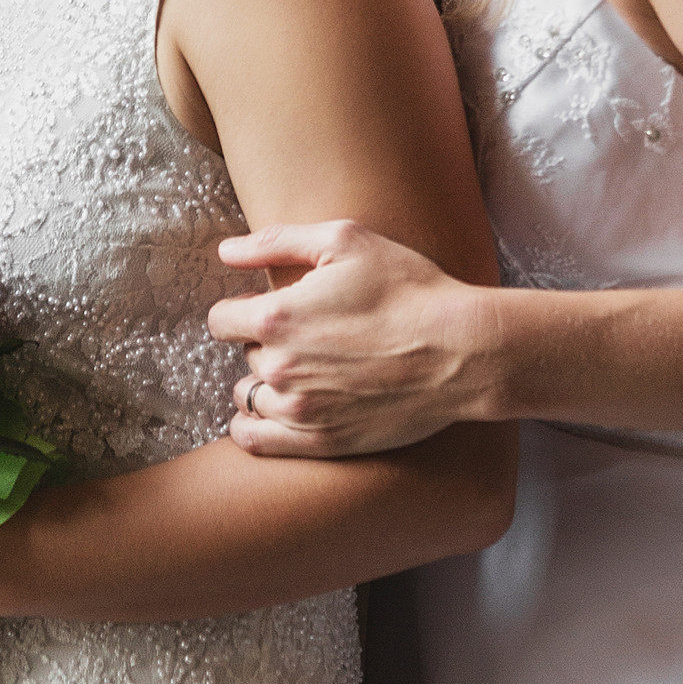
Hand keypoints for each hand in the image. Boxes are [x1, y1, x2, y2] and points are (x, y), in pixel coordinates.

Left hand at [207, 219, 495, 457]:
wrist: (461, 350)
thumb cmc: (408, 290)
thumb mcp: (346, 241)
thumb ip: (276, 241)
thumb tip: (226, 251)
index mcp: (276, 318)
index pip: (221, 319)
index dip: (243, 309)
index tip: (270, 307)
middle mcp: (280, 368)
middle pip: (244, 355)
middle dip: (266, 343)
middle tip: (308, 335)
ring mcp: (299, 410)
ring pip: (250, 396)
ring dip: (266, 382)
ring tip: (303, 371)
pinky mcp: (321, 442)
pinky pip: (257, 440)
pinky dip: (253, 426)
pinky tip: (274, 412)